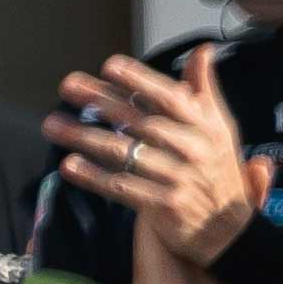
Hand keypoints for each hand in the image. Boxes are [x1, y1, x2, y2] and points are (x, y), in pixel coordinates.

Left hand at [55, 53, 255, 267]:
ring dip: (84, 137)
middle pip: (140, 121)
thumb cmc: (218, 170)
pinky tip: (69, 165)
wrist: (231, 232)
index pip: (171, 98)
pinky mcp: (164, 205)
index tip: (109, 65)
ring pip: (124, 153)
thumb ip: (204, 91)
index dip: (140, 80)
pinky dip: (94, 176)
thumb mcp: (220, 129)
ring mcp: (178, 179)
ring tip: (51, 125)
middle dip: (101, 101)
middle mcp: (194, 150)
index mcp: (207, 127)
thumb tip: (203, 51)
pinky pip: (122, 186)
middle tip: (66, 87)